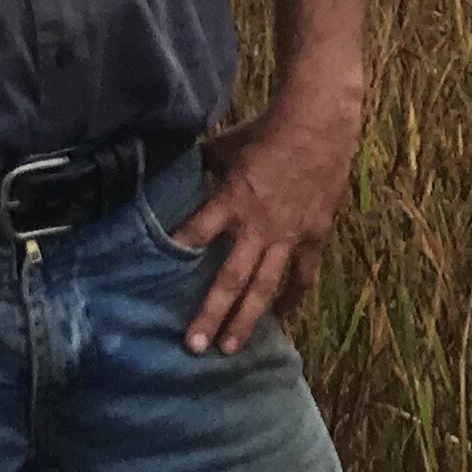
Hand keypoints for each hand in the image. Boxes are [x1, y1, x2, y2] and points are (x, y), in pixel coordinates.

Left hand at [168, 81, 361, 355]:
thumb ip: (202, 166)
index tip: (153, 279)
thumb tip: (175, 171)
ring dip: (248, 319)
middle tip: (194, 346)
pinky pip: (303, 274)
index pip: (196, 233)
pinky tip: (283, 318)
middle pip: (230, 278)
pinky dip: (293, 297)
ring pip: (265, 286)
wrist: (319, 125)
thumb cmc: (266, 132)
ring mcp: (288, 235)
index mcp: (231, 200)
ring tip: (231, 347)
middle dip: (211, 313)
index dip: (176, 253)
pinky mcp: (313, 235)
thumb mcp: (225, 146)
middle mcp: (257, 226)